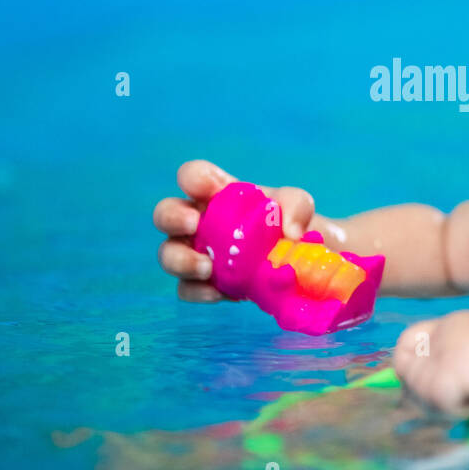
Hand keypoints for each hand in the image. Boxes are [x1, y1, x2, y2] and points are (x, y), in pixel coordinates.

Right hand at [152, 160, 317, 302]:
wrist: (302, 262)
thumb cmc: (292, 223)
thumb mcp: (299, 206)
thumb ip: (296, 206)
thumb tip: (290, 232)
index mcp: (219, 193)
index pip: (193, 176)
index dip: (193, 178)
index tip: (208, 189)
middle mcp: (200, 221)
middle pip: (165, 213)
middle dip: (172, 217)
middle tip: (194, 225)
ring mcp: (198, 253)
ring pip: (168, 253)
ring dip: (181, 260)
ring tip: (206, 268)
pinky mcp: (206, 284)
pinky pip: (187, 288)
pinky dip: (198, 292)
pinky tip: (219, 293)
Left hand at [394, 311, 468, 415]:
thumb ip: (452, 366)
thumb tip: (417, 395)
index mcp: (451, 325)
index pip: (405, 343)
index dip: (407, 368)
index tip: (421, 388)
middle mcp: (444, 332)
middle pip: (406, 372)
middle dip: (424, 398)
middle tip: (454, 407)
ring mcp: (448, 348)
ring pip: (421, 391)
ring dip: (445, 408)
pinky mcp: (456, 367)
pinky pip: (441, 401)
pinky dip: (458, 411)